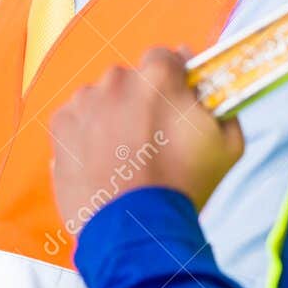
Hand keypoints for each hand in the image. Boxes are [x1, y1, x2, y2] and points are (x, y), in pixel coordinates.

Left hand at [50, 47, 244, 228]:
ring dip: (111, 117)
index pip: (166, 58)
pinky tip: (101, 163)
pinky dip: (85, 135)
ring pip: (101, 100)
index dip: (173, 78)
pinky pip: (77, 121)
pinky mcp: (60, 127)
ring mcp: (84, 103)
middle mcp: (116, 80)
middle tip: (150, 137)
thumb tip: (206, 85)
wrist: (136, 229)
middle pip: (131, 80)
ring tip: (123, 156)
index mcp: (157, 76)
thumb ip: (218, 104)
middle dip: (141, 101)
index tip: (175, 99)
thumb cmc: (185, 186)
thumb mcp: (227, 144)